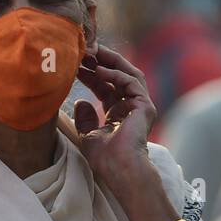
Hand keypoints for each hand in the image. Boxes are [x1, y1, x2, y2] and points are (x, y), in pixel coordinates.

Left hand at [73, 44, 157, 191]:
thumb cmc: (105, 158)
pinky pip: (132, 82)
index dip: (91, 74)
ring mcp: (140, 105)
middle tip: (85, 50)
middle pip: (118, 76)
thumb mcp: (88, 134)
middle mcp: (131, 107)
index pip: (105, 87)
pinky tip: (100, 70)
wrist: (119, 169)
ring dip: (110, 62)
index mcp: (118, 113)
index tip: (76, 64)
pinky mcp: (145, 106)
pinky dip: (116, 74)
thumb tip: (79, 102)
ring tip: (92, 53)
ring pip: (128, 74)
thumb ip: (85, 118)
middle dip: (102, 62)